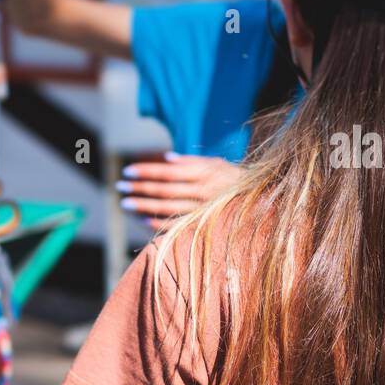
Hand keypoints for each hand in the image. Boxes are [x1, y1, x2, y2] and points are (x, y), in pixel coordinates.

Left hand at [117, 153, 244, 228]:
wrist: (265, 202)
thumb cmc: (236, 180)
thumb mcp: (217, 164)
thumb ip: (191, 161)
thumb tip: (166, 158)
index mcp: (205, 173)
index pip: (167, 171)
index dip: (146, 171)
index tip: (127, 171)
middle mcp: (204, 191)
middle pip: (164, 189)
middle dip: (140, 188)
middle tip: (120, 187)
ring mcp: (205, 210)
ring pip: (168, 208)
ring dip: (145, 206)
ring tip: (126, 204)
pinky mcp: (207, 226)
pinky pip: (179, 226)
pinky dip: (161, 224)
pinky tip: (145, 221)